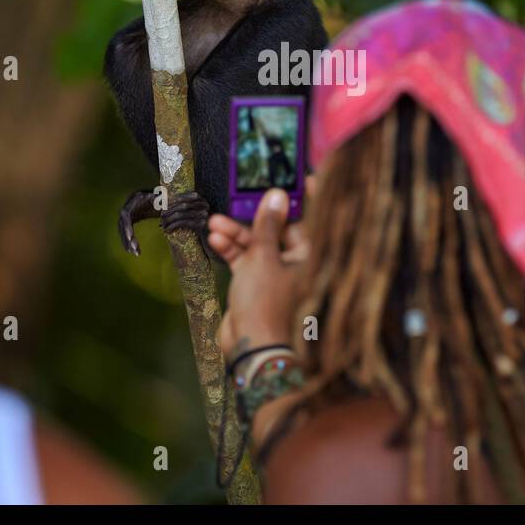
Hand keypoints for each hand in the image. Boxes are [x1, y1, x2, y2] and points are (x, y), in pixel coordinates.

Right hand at [211, 188, 308, 362]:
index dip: (302, 198)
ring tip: (214, 222)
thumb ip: (267, 226)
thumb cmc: (266, 304)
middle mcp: (296, 263)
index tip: (295, 176)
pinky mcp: (256, 284)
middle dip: (254, 216)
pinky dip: (232, 250)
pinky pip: (245, 260)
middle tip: (238, 198)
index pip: (310, 219)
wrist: (252, 348)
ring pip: (257, 244)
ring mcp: (275, 274)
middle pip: (278, 229)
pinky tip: (215, 239)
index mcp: (310, 256)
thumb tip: (276, 195)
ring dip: (236, 233)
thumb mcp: (263, 257)